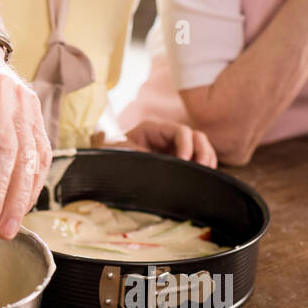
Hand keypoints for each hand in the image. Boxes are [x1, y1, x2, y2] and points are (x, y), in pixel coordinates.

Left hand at [101, 120, 216, 167]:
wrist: (101, 161)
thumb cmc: (109, 153)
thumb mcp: (121, 152)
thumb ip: (141, 156)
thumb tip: (161, 166)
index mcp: (153, 129)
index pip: (181, 131)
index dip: (186, 146)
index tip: (184, 162)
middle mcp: (166, 135)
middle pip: (196, 136)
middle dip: (203, 151)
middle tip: (201, 169)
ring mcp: (172, 147)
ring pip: (200, 147)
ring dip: (206, 159)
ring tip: (204, 175)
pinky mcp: (175, 160)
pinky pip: (196, 160)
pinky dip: (202, 168)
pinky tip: (200, 179)